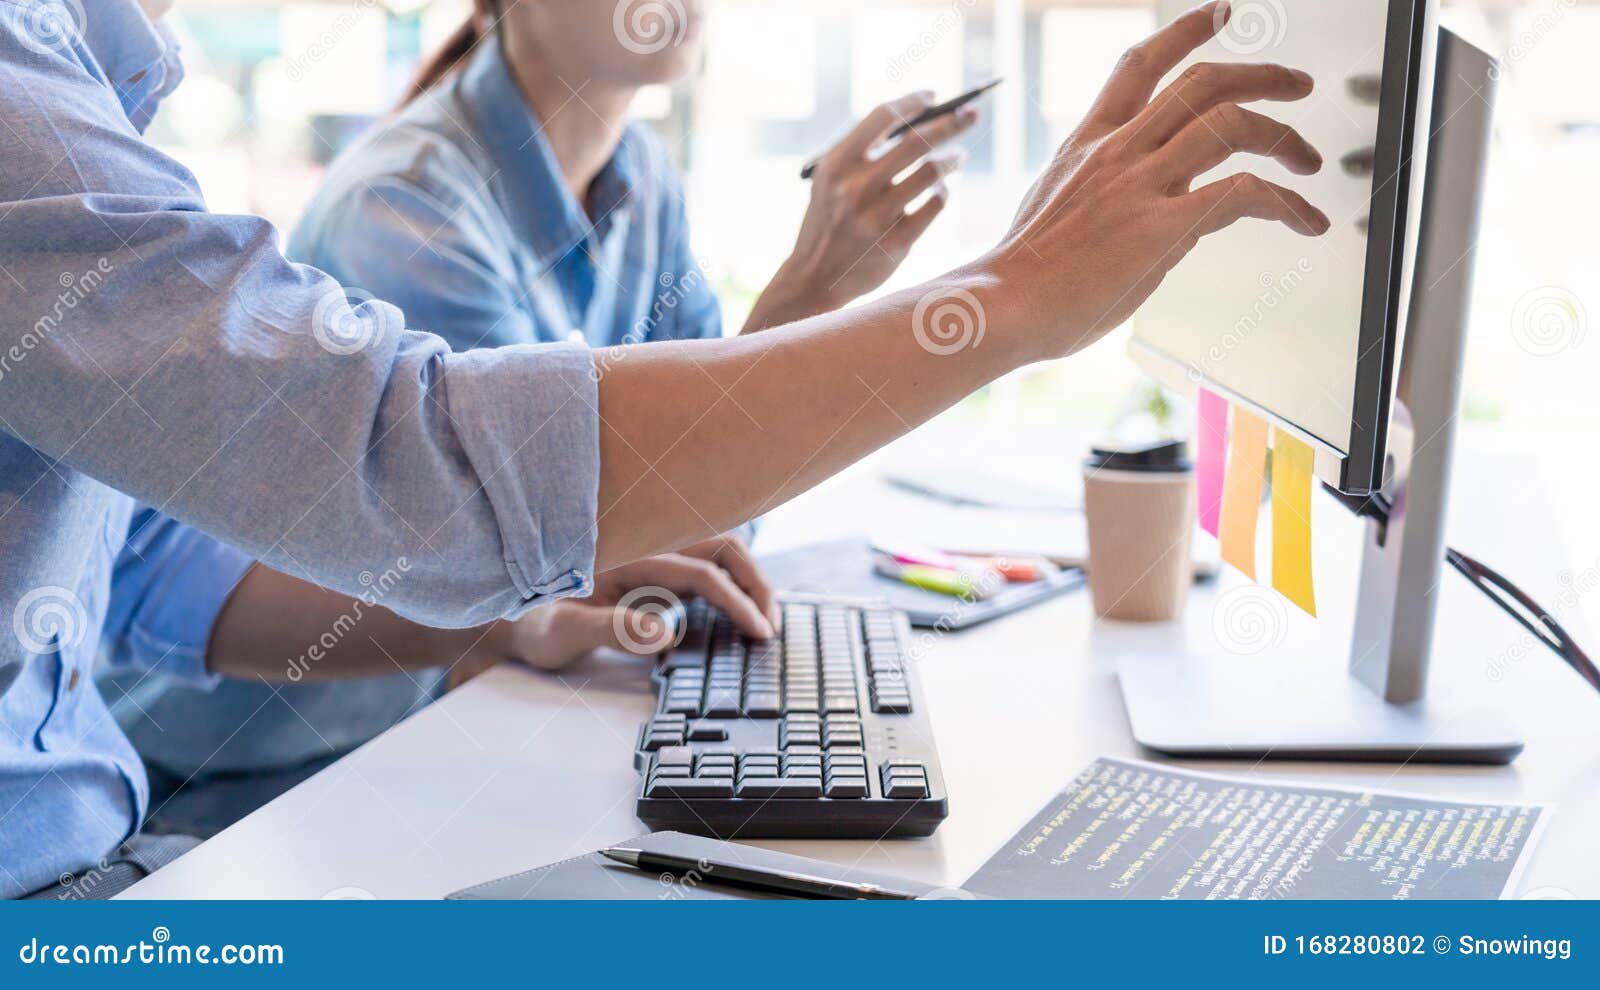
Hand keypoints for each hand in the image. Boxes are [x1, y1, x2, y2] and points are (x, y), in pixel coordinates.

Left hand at [456, 535, 776, 683]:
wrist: (511, 617)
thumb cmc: (533, 624)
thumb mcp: (561, 633)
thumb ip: (612, 628)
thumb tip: (664, 631)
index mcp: (626, 554)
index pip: (699, 571)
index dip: (736, 600)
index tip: (759, 633)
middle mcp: (644, 545)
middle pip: (720, 544)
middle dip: (754, 580)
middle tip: (771, 624)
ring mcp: (651, 554)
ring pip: (716, 548)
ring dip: (745, 577)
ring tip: (762, 617)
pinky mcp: (654, 569)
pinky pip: (703, 565)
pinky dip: (729, 582)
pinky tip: (738, 612)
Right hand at [746, 91, 977, 329]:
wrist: (813, 279)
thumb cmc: (828, 221)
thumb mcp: (829, 182)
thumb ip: (861, 152)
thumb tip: (921, 120)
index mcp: (835, 164)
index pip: (882, 116)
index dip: (913, 101)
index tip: (934, 95)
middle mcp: (854, 188)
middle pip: (917, 141)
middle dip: (952, 122)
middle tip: (972, 114)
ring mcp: (876, 217)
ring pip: (932, 173)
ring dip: (952, 159)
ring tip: (959, 156)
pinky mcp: (895, 244)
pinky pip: (935, 206)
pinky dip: (943, 193)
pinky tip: (941, 192)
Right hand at [985, 1, 1328, 360]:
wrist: (1000, 306)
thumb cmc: (1021, 277)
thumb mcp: (1057, 214)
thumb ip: (1106, 200)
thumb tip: (1160, 219)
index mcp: (1087, 143)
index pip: (1140, 65)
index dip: (1186, 31)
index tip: (1221, 12)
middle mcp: (1117, 151)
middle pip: (1204, 82)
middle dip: (1263, 74)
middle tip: (1298, 84)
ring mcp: (1140, 184)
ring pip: (1232, 124)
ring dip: (1285, 136)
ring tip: (1309, 160)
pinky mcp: (1162, 226)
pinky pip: (1244, 194)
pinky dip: (1288, 203)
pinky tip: (1306, 221)